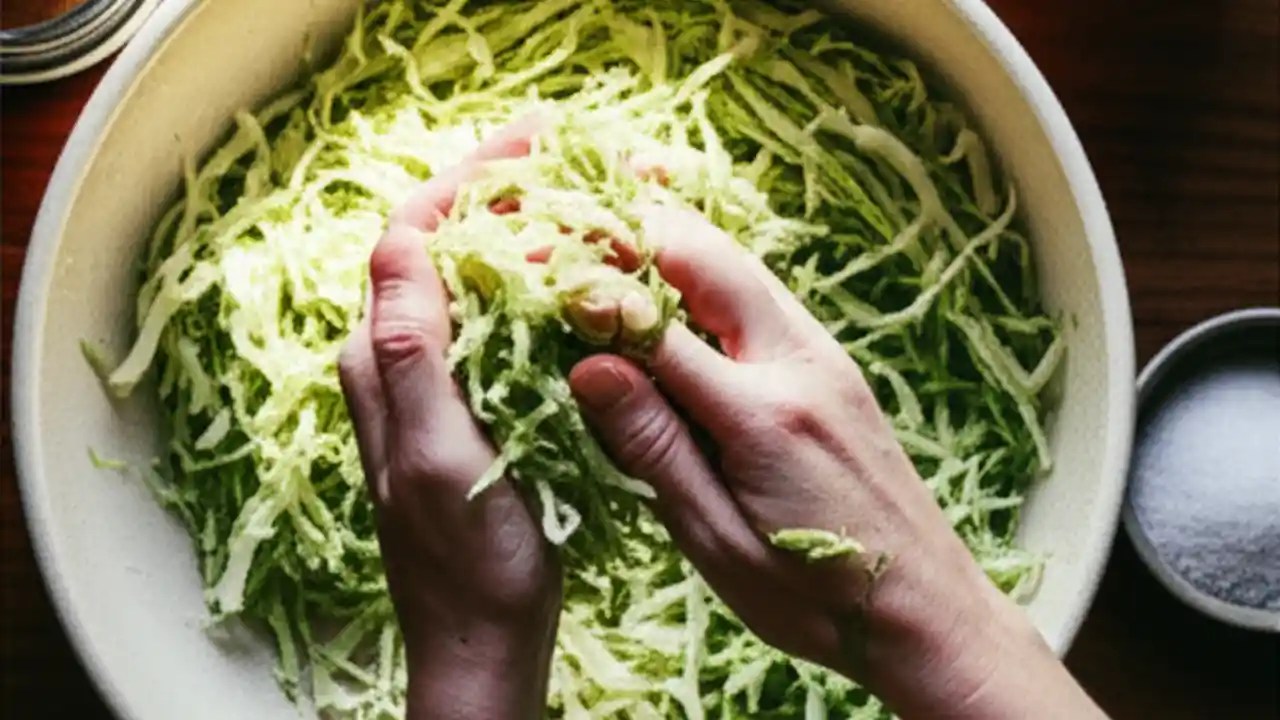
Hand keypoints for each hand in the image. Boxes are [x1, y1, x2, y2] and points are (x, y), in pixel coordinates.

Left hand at [339, 120, 558, 719]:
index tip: (529, 149)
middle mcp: (396, 366)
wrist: (483, 638)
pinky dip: (526, 288)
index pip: (409, 241)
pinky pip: (489, 326)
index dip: (464, 183)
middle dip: (492, 194)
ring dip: (511, 235)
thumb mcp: (439, 455)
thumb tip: (401, 245)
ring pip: (464, 284)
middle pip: (435, 251)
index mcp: (381, 365)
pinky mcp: (465, 409)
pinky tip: (569, 281)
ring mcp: (431, 388)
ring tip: (571, 202)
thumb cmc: (469, 560)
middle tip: (561, 160)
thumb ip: (411, 354)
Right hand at [570, 206, 1104, 718]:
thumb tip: (587, 365)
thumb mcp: (716, 540)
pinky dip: (703, 280)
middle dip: (630, 231)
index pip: (657, 324)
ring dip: (667, 249)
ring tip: (601, 253)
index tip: (529, 274)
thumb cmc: (814, 596)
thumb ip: (654, 447)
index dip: (588, 291)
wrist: (925, 608)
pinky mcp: (831, 366)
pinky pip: (759, 296)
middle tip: (561, 238)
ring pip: (737, 265)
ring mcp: (824, 356)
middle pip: (707, 254)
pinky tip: (667, 300)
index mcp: (765, 414)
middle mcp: (801, 362)